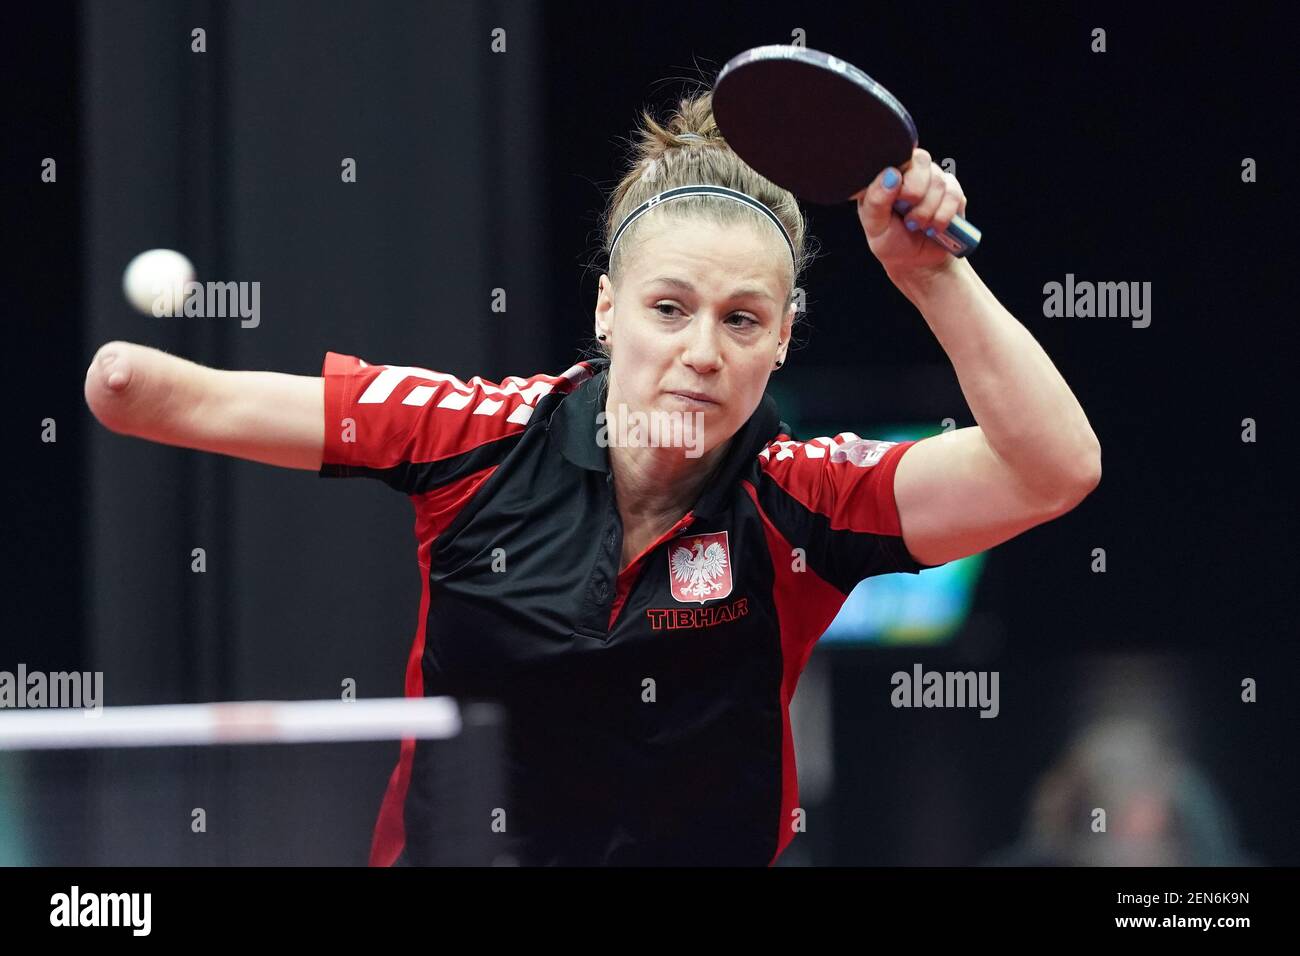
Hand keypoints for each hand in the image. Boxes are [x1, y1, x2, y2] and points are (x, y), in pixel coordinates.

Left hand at [854, 147, 967, 282]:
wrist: (917, 262)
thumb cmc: (891, 242)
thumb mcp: (875, 226)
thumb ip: (876, 200)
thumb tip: (890, 174)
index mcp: (886, 175)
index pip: (895, 154)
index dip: (899, 176)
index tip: (897, 200)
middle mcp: (910, 172)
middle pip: (921, 160)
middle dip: (916, 193)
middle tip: (908, 217)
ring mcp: (932, 179)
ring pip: (938, 180)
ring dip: (928, 211)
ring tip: (917, 226)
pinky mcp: (952, 191)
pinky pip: (954, 194)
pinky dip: (943, 215)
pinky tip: (933, 228)